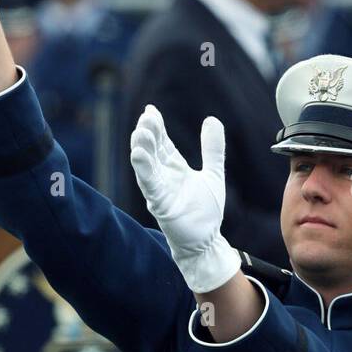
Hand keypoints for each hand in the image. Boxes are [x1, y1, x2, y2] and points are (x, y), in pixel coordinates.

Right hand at [130, 104, 240, 292]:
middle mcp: (164, 176)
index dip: (156, 126)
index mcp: (174, 168)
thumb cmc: (205, 211)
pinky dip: (143, 169)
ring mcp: (160, 190)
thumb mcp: (212, 174)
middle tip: (147, 118)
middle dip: (147, 133)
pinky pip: (150, 184)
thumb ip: (213, 150)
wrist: (207, 241)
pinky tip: (138, 154)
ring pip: (146, 165)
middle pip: (152, 150)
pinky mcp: (160, 204)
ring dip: (141, 148)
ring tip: (140, 132)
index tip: (150, 110)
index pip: (161, 142)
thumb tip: (211, 119)